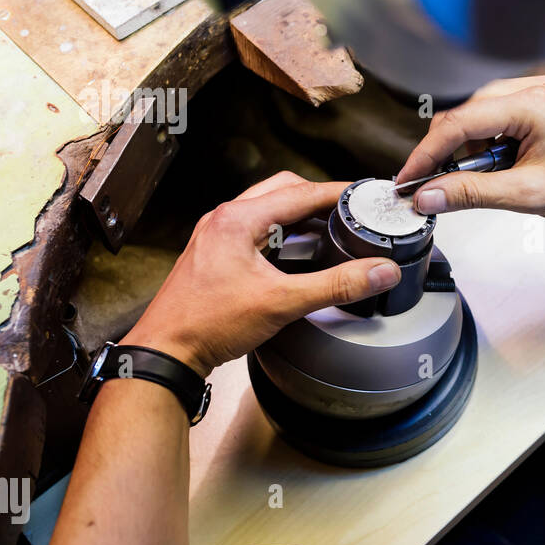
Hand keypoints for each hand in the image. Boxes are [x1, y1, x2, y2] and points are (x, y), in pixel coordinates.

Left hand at [123, 172, 400, 376]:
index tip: (366, 194)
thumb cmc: (207, 323)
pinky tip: (298, 254)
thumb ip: (336, 285)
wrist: (165, 352)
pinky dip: (283, 234)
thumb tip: (379, 272)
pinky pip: (256, 231)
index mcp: (238, 219)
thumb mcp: (282, 303)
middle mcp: (224, 219)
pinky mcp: (215, 256)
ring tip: (331, 229)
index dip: (339, 191)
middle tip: (351, 210)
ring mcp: (216, 236)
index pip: (301, 192)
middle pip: (284, 191)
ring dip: (300, 216)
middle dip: (320, 199)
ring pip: (268, 211)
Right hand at [395, 76, 544, 224]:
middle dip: (446, 152)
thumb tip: (428, 197)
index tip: (406, 180)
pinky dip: (491, 144)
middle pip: (465, 115)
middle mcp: (533, 88)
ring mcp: (540, 93)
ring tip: (484, 181)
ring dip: (470, 150)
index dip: (425, 154)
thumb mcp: (528, 195)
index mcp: (530, 103)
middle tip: (435, 187)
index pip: (457, 124)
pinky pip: (501, 118)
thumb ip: (472, 193)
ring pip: (480, 117)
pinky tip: (501, 169)